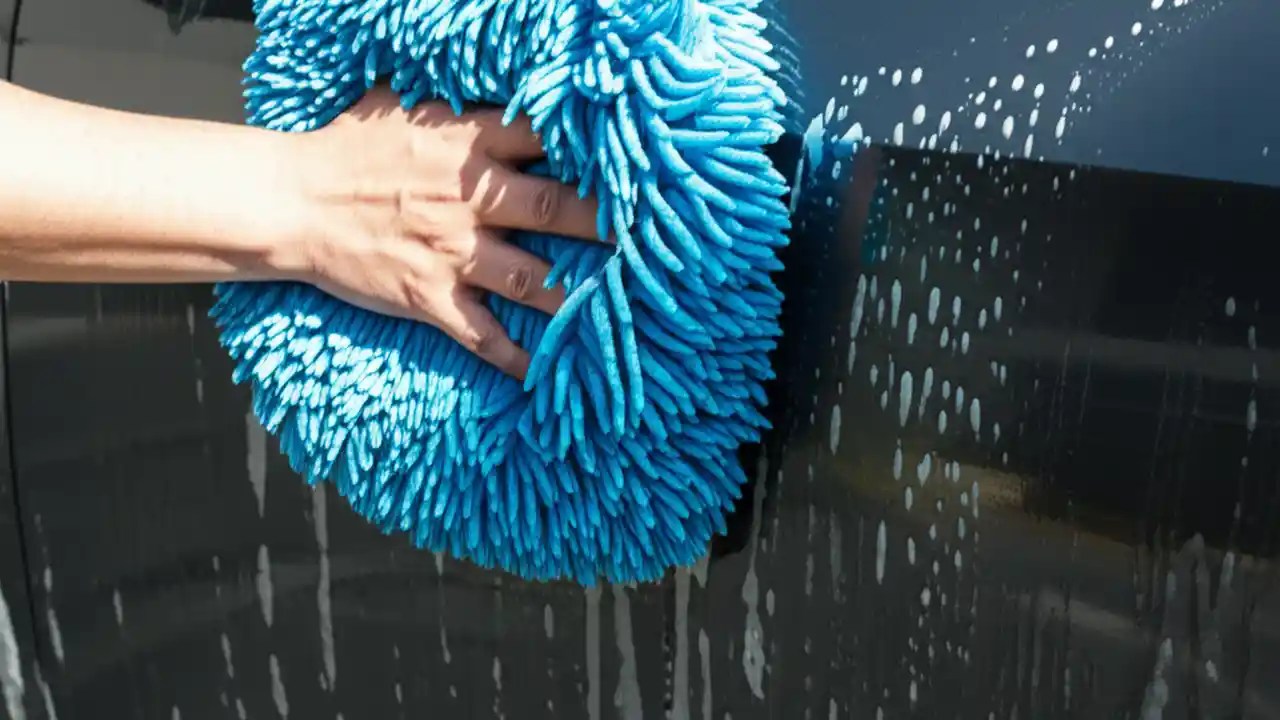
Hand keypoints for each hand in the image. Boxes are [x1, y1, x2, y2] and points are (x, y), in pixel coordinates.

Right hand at [285, 87, 606, 380]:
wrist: (290, 202)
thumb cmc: (343, 149)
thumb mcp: (398, 105)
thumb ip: (449, 102)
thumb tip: (472, 73)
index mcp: (468, 144)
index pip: (547, 139)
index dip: (596, 151)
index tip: (634, 167)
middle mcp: (471, 199)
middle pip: (559, 209)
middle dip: (610, 226)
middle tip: (654, 242)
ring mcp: (453, 252)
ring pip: (533, 279)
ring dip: (580, 299)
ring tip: (623, 313)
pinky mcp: (432, 297)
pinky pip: (485, 334)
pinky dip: (519, 358)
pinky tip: (550, 375)